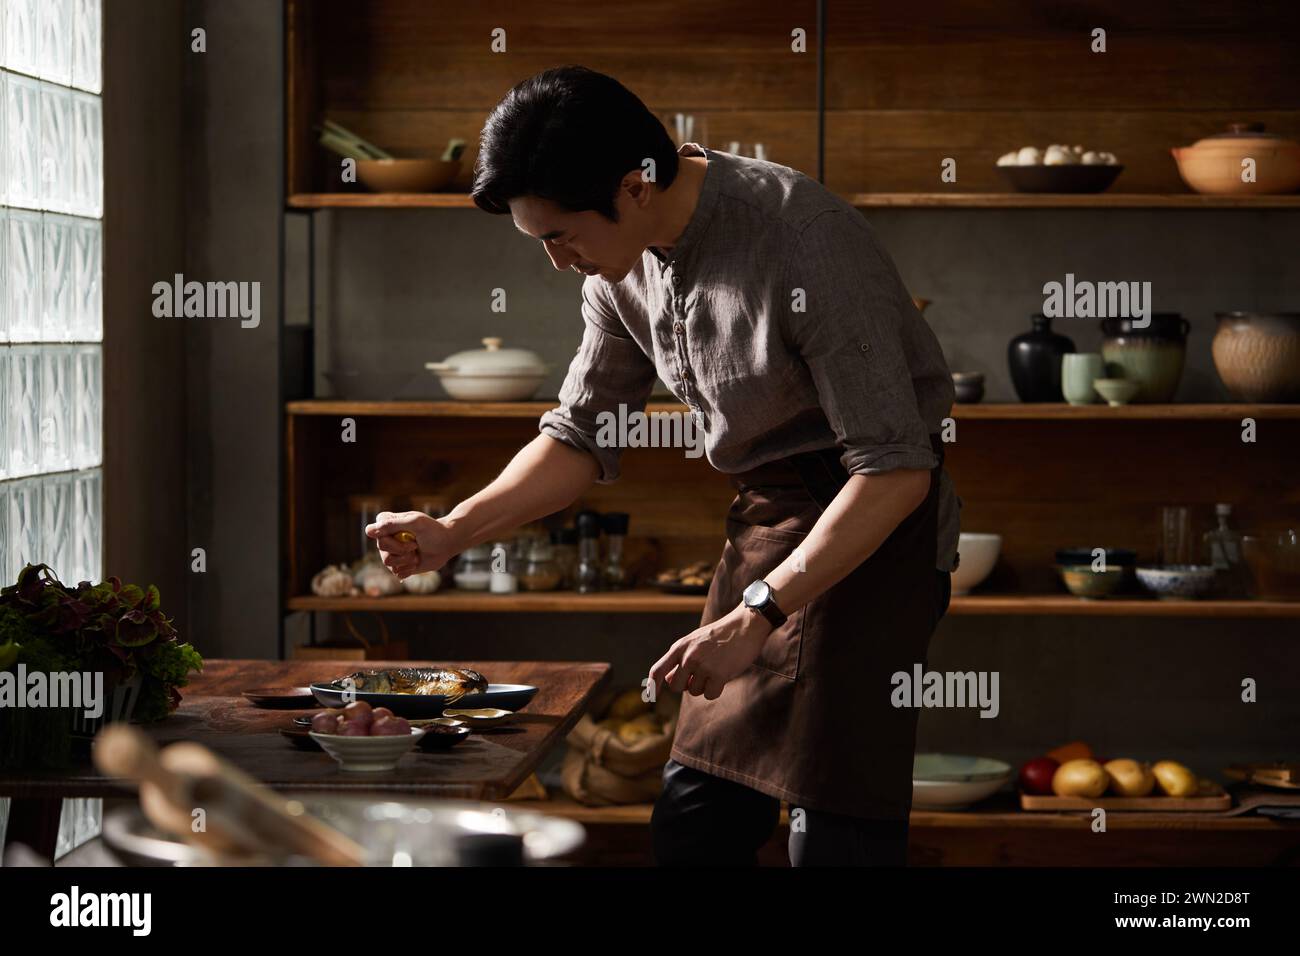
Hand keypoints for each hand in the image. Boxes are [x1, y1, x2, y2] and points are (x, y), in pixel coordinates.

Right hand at [365, 511, 461, 579]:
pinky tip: (416, 562)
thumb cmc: (433, 530)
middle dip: (401, 549)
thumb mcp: (415, 523)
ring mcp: (392, 552)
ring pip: (387, 562)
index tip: (404, 535)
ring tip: (416, 554)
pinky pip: (396, 573)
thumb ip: (393, 524)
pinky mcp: (399, 565)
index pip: (371, 530)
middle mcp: (386, 538)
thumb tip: (369, 531)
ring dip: (405, 560)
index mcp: (387, 523)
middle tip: (415, 545)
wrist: (447, 544)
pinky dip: (408, 569)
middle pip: (381, 548)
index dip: (386, 537)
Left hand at [649, 605, 771, 699]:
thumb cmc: (721, 634)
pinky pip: (710, 695)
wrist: (745, 625)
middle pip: (676, 686)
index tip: (652, 697)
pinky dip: (716, 690)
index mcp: (680, 646)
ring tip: (716, 668)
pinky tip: (724, 675)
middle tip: (702, 675)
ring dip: (705, 685)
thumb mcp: (695, 641)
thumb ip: (680, 658)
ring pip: (695, 691)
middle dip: (687, 685)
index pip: (658, 670)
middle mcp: (688, 656)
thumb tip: (667, 679)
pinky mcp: (718, 674)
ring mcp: (703, 665)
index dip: (653, 686)